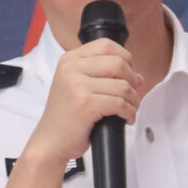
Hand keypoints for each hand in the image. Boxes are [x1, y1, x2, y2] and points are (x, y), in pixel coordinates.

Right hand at [24, 37, 141, 167]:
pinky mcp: (85, 103)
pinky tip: (126, 118)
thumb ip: (105, 76)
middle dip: (132, 80)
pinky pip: (120, 103)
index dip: (125, 58)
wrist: (50, 142)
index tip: (128, 74)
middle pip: (118, 63)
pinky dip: (129, 112)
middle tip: (131, 94)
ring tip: (129, 109)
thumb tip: (138, 77)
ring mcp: (77, 85)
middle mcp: (71, 68)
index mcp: (69, 60)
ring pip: (123, 85)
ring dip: (133, 100)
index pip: (106, 45)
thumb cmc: (66, 117)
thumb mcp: (78, 87)